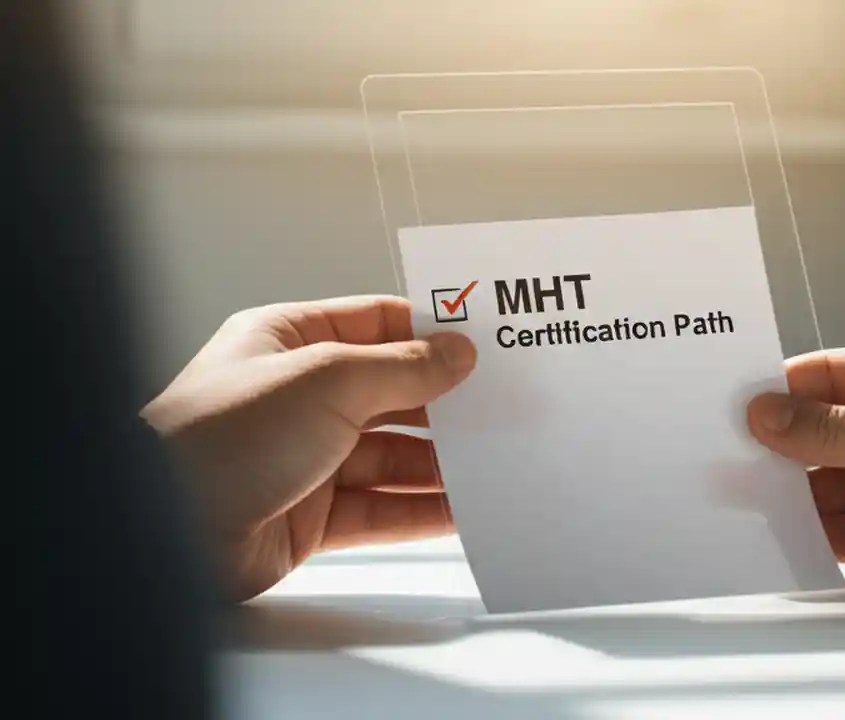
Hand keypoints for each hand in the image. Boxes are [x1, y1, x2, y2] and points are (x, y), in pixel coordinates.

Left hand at [142, 296, 475, 600]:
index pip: (377, 325)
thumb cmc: (216, 438)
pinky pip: (382, 511)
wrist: (158, 530)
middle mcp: (297, 398)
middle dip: (446, 404)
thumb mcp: (326, 379)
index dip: (433, 333)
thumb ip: (402, 367)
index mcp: (288, 342)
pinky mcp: (310, 519)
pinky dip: (423, 511)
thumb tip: (457, 352)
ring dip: (443, 464)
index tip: (486, 344)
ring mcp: (305, 460)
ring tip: (498, 463)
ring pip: (392, 458)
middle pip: (391, 395)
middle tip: (506, 408)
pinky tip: (463, 510)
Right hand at [747, 341, 844, 567]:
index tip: (740, 408)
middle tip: (733, 458)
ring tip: (749, 502)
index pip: (838, 375)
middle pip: (829, 434)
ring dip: (796, 497)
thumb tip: (768, 414)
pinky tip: (790, 536)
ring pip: (836, 487)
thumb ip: (838, 428)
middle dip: (784, 450)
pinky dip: (821, 537)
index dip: (787, 391)